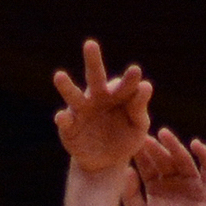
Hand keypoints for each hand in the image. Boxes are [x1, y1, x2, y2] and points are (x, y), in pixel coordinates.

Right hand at [53, 39, 151, 172]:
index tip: (136, 72)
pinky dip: (62, 119)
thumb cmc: (126, 139)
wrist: (106, 161)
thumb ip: (139, 107)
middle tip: (90, 44)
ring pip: (73, 95)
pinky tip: (62, 117)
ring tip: (59, 76)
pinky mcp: (68, 127)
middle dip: (93, 61)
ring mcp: (81, 110)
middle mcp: (97, 97)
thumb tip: (146, 85)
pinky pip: (64, 121)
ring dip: (66, 86)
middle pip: (95, 76)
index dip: (130, 79)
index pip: (125, 84)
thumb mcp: (138, 126)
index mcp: (118, 94)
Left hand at [123, 129, 205, 205]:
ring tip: (164, 134)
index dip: (140, 154)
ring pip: (182, 159)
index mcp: (155, 188)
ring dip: (174, 146)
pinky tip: (195, 144)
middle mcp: (172, 182)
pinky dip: (203, 155)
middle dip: (154, 148)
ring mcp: (191, 183)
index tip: (131, 141)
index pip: (147, 165)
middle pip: (163, 159)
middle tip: (144, 136)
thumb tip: (126, 170)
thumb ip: (131, 195)